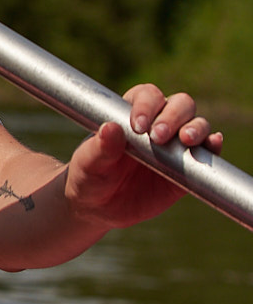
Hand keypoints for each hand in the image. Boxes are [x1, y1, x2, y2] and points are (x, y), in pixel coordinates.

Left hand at [65, 84, 220, 228]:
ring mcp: (176, 145)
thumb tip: (111, 128)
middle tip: (159, 136)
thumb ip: (99, 148)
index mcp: (131, 115)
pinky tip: (213, 145)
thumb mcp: (88, 163)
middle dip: (173, 116)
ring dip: (196, 128)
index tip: (138, 126)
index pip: (147, 96)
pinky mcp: (189, 169)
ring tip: (187, 140)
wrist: (99, 207)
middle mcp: (159, 124)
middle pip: (179, 104)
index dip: (147, 105)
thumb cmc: (89, 176)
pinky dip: (214, 147)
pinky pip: (208, 154)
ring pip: (198, 124)